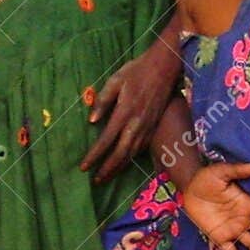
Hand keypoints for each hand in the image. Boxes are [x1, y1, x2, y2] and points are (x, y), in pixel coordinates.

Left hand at [80, 39, 180, 182]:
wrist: (165, 68)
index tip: (84, 167)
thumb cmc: (137, 71)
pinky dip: (130, 159)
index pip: (106, 139)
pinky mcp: (154, 127)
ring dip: (119, 167)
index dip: (94, 155)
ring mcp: (147, 127)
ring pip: (132, 154)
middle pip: (120, 153)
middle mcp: (137, 124)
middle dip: (107, 169)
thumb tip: (92, 121)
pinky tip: (123, 163)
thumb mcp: (116, 80)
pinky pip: (141, 148)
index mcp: (124, 112)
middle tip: (96, 181)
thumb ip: (103, 101)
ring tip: (107, 176)